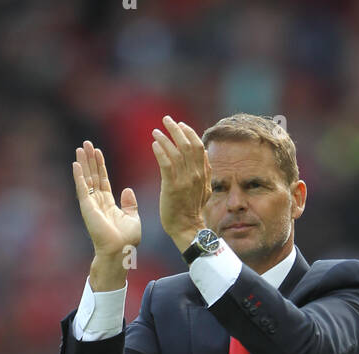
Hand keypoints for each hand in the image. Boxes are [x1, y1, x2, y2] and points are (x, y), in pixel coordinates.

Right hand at [72, 140, 140, 286]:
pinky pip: (82, 188)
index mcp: (108, 204)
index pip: (103, 180)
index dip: (100, 166)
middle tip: (86, 143)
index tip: (98, 152)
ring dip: (83, 163)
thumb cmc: (127, 240)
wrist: (120, 250)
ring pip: (86, 179)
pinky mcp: (87, 207)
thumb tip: (128, 190)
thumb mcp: (133, 218)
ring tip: (81, 147)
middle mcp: (98, 203)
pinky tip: (76, 163)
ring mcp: (91, 204)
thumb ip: (130, 204)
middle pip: (93, 176)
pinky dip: (79, 176)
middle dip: (90, 159)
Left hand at [152, 115, 210, 249]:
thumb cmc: (191, 210)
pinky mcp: (172, 187)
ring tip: (156, 130)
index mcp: (203, 174)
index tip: (180, 125)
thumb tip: (203, 154)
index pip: (198, 146)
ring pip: (176, 152)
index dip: (189, 133)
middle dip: (176, 129)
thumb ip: (204, 172)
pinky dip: (160, 151)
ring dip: (165, 138)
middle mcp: (195, 175)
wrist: (186, 227)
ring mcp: (184, 181)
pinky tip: (154, 144)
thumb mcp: (204, 190)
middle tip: (166, 120)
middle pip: (187, 144)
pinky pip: (166, 164)